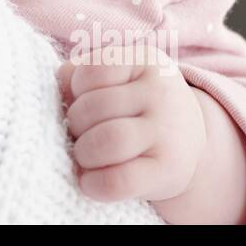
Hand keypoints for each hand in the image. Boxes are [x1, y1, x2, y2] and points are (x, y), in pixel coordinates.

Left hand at [56, 47, 205, 202]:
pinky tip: (89, 183)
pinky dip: (95, 185)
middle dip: (75, 126)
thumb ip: (79, 75)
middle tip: (78, 135)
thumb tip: (57, 85)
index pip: (91, 71)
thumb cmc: (135, 105)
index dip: (75, 91)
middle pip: (94, 108)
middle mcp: (161, 93)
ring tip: (84, 157)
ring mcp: (168, 132)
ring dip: (83, 154)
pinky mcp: (169, 170)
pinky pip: (120, 180)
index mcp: (145, 61)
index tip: (82, 102)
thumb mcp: (116, 79)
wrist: (188, 141)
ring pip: (108, 141)